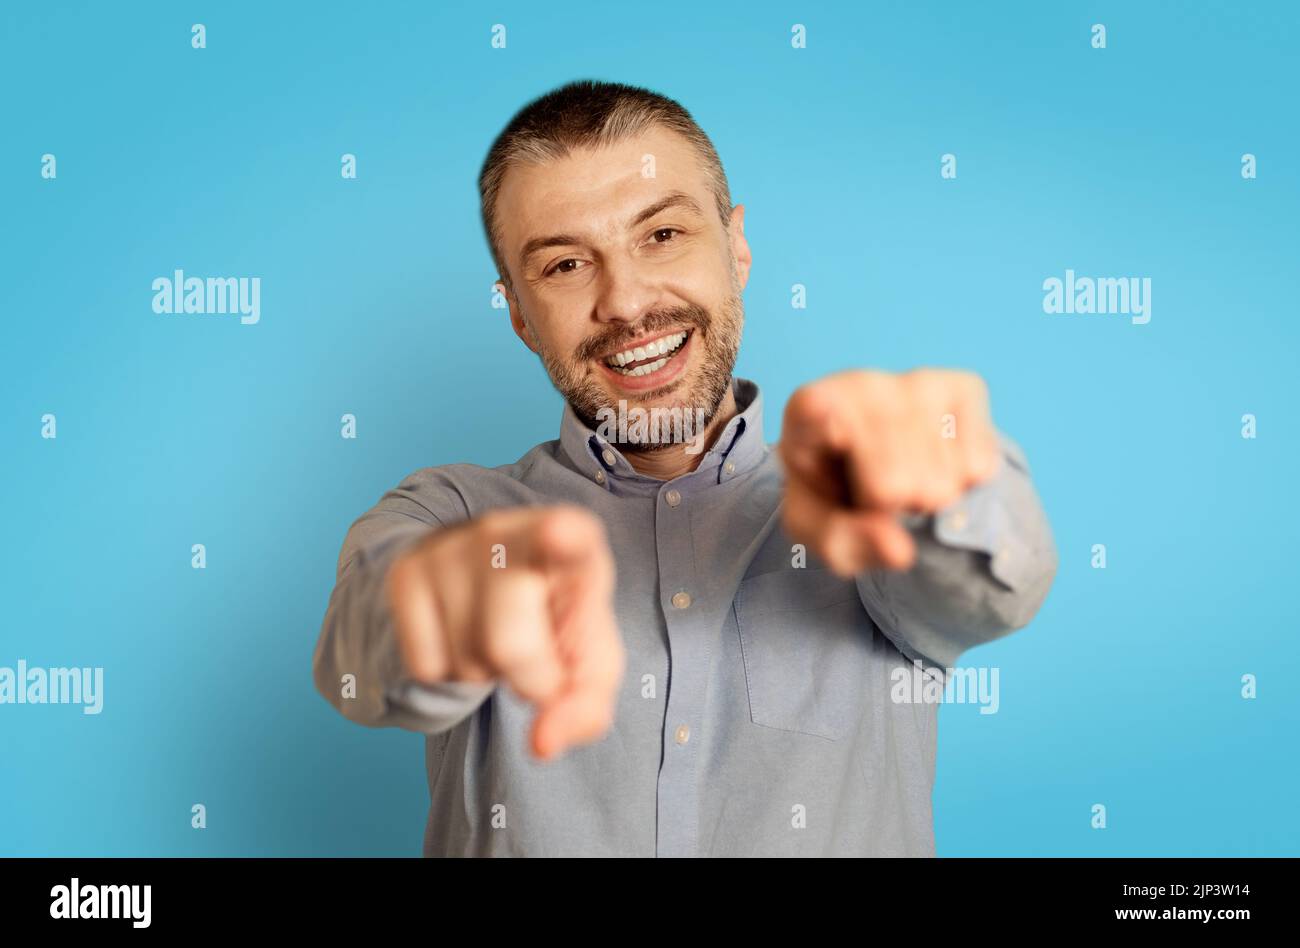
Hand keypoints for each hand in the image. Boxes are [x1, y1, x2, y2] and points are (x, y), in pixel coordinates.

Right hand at [384, 505, 624, 760]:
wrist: (485, 580)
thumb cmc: (554, 619)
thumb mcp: (587, 661)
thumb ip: (584, 707)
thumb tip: (541, 744)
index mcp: (573, 539)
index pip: (569, 533)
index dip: (563, 538)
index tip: (558, 534)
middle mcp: (507, 532)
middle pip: (508, 643)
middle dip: (527, 679)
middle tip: (537, 661)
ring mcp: (450, 548)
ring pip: (465, 659)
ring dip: (485, 673)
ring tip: (495, 633)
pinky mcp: (406, 572)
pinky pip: (424, 664)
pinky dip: (446, 671)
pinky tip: (460, 633)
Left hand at [778, 369, 1001, 575]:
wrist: (877, 462)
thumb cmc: (835, 493)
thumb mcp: (816, 528)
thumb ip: (844, 542)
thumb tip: (899, 551)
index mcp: (806, 411)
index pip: (815, 409)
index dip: (828, 425)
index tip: (829, 428)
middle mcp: (860, 384)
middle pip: (893, 480)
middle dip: (892, 509)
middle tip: (877, 497)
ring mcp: (915, 381)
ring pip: (941, 478)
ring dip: (928, 499)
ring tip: (906, 481)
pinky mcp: (964, 387)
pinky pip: (979, 465)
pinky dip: (964, 485)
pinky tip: (938, 466)